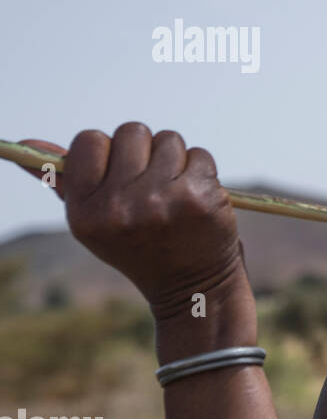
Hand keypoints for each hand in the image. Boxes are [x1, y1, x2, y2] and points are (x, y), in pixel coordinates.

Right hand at [15, 123, 250, 321]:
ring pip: (169, 139)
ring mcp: (161, 202)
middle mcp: (119, 207)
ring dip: (175, 160)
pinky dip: (202, 171)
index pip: (89, 140)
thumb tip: (33, 143)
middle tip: (152, 185)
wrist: (191, 286)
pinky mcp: (198, 198)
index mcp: (85, 211)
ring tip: (175, 193)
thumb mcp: (95, 221)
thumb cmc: (139, 245)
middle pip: (131, 132)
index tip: (120, 173)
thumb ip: (66, 181)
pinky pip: (200, 155)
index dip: (109, 150)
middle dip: (145, 151)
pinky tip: (197, 199)